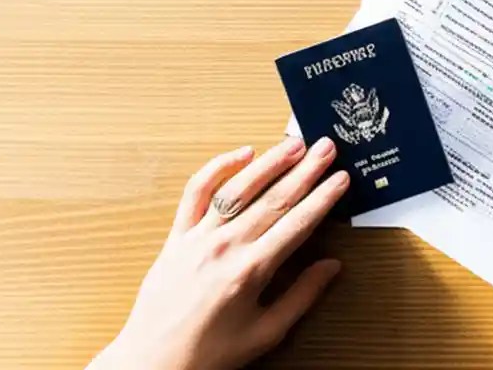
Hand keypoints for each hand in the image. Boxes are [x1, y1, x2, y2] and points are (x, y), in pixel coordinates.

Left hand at [89, 137, 349, 369]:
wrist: (152, 362)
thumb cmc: (209, 354)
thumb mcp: (266, 333)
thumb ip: (302, 296)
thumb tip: (331, 267)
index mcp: (251, 271)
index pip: (298, 223)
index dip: (323, 198)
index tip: (341, 178)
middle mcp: (225, 248)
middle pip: (274, 198)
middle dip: (305, 170)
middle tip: (326, 147)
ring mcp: (198, 238)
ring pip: (238, 188)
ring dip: (269, 162)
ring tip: (292, 144)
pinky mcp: (176, 237)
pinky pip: (196, 193)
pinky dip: (217, 169)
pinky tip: (241, 155)